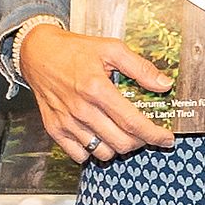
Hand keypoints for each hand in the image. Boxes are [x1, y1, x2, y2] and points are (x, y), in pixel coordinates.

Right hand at [17, 22, 176, 163]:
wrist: (38, 53)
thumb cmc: (74, 50)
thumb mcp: (111, 48)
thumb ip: (140, 68)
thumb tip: (164, 84)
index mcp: (97, 88)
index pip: (132, 122)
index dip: (154, 134)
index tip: (167, 139)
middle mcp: (81, 109)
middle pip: (121, 143)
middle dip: (140, 142)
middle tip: (144, 133)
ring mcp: (67, 122)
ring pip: (103, 153)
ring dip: (118, 147)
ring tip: (121, 132)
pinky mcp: (54, 130)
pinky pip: (80, 155)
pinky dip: (93, 151)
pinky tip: (99, 135)